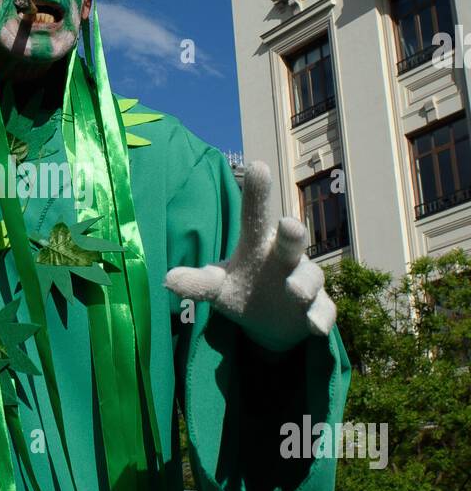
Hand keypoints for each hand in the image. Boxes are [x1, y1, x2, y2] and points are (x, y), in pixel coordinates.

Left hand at [165, 161, 335, 351]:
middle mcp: (285, 258)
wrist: (273, 323)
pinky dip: (320, 317)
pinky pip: (324, 311)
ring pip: (311, 277)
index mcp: (258, 245)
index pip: (255, 216)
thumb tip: (167, 279)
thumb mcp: (217, 286)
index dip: (257, 193)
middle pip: (292, 239)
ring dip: (304, 283)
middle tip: (288, 225)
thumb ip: (197, 282)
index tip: (258, 165)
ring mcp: (305, 283)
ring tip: (293, 290)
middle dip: (292, 233)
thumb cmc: (244, 289)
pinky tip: (315, 325)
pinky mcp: (317, 309)